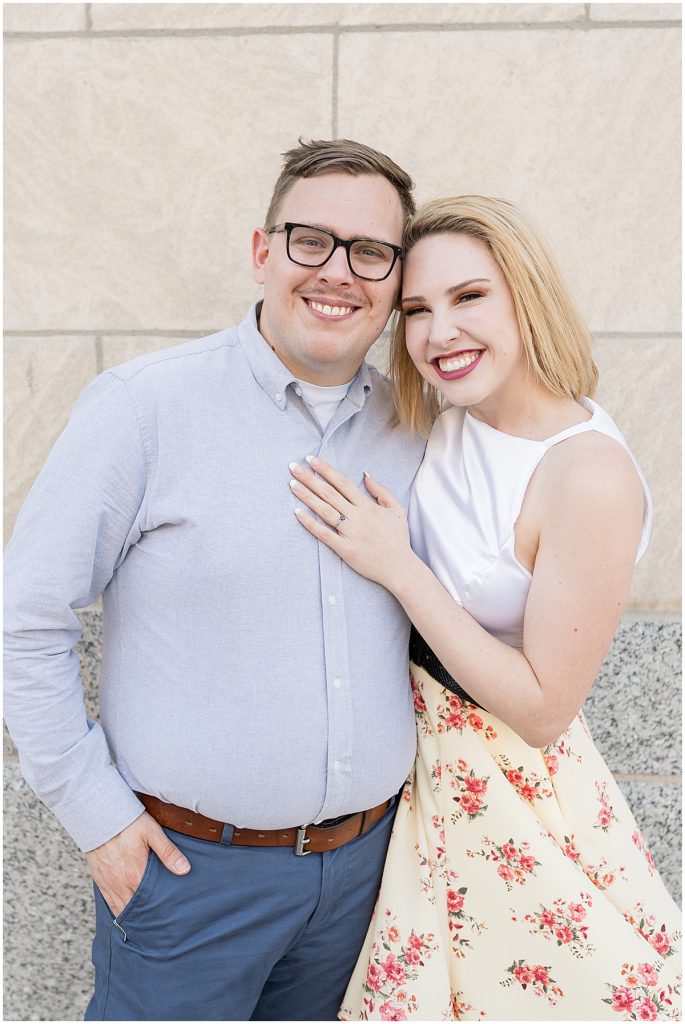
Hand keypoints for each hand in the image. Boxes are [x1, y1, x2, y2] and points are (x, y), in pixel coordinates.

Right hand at [85, 811, 189, 916]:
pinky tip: (127, 912)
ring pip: (122, 909)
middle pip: (136, 908)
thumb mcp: (152, 832)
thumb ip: (168, 852)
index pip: (150, 901)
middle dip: (148, 915)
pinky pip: (110, 903)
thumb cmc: (127, 823)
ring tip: (146, 922)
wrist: (98, 816)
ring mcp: (109, 884)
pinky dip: (119, 910)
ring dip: (133, 915)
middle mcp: (121, 884)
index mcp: (135, 874)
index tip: (169, 915)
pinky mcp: (100, 881)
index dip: (159, 909)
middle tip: (160, 922)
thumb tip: (185, 869)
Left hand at [289, 456, 413, 590]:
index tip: (311, 460)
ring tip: (292, 484)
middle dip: (310, 478)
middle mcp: (358, 517)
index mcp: (368, 506)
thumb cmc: (398, 538)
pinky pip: (324, 534)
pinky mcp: (345, 549)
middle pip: (329, 493)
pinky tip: (297, 513)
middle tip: (293, 466)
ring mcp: (350, 533)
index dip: (326, 470)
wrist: (400, 567)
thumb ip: (381, 491)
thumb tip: (365, 474)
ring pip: (325, 511)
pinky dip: (310, 523)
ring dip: (307, 496)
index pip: (343, 483)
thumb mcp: (396, 510)